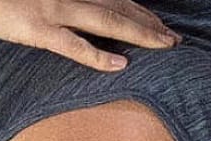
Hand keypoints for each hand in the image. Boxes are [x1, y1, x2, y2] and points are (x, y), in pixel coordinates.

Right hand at [0, 0, 179, 71]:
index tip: (158, 22)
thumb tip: (71, 15)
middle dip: (149, 23)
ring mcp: (54, 10)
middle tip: (173, 38)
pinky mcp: (38, 30)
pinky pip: (75, 46)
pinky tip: (122, 65)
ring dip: (140, 34)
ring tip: (164, 46)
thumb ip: (56, 3)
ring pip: (108, 22)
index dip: (139, 10)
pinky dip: (99, 56)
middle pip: (119, 8)